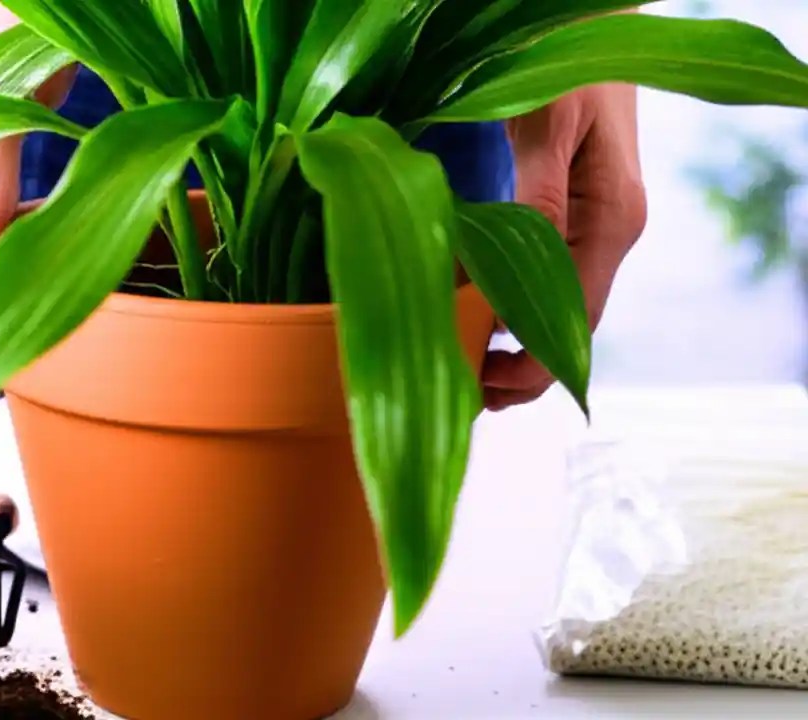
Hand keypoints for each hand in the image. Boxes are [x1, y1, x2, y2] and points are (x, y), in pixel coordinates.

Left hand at [484, 84, 648, 411]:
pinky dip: (507, 309)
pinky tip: (469, 322)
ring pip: (553, 307)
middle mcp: (607, 233)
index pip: (576, 317)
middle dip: (518, 369)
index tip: (483, 391)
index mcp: (612, 220)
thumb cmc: (567, 60)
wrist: (586, 27)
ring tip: (458, 373)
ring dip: (510, 345)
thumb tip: (515, 270)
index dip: (533, 364)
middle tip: (458, 396)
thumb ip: (537, 196)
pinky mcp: (568, 217)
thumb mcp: (548, 123)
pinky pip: (540, 279)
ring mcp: (590, 227)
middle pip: (567, 326)